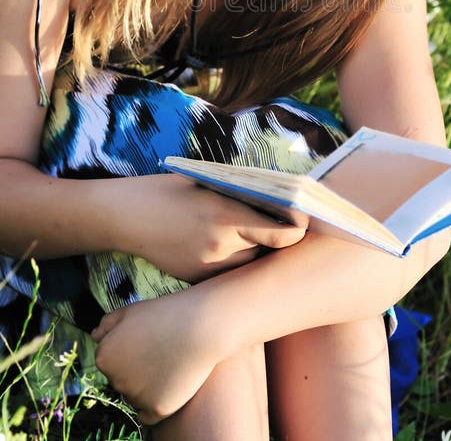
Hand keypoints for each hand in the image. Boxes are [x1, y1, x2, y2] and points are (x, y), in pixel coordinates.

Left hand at [92, 287, 217, 423]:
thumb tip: (95, 336)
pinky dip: (157, 403)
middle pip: (121, 381)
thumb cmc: (166, 313)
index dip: (130, 350)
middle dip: (137, 369)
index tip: (147, 341)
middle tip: (160, 350)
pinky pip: (149, 414)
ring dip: (147, 386)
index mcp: (104, 356)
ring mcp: (135, 396)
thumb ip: (108, 323)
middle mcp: (115, 380)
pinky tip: (169, 384)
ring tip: (169, 362)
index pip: (110, 362)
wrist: (201, 325)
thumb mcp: (132, 310)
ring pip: (135, 398)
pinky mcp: (157, 409)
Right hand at [116, 173, 305, 282]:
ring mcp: (207, 269)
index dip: (298, 231)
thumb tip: (283, 205)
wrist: (127, 216)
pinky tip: (230, 249)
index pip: (281, 234)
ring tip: (261, 240)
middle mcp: (219, 246)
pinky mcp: (197, 281)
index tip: (306, 223)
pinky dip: (234, 264)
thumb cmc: (171, 190)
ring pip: (250, 267)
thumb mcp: (211, 186)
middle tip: (293, 232)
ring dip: (257, 254)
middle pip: (269, 253)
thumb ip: (245, 199)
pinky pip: (228, 275)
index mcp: (226, 216)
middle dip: (279, 244)